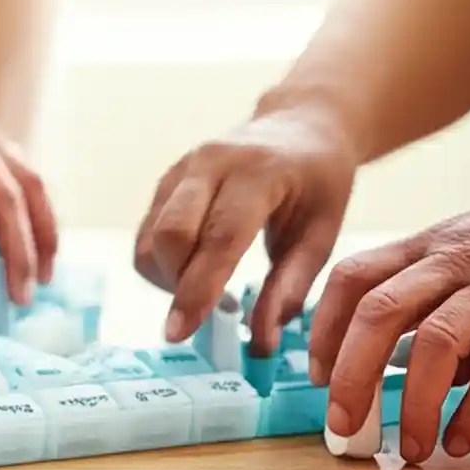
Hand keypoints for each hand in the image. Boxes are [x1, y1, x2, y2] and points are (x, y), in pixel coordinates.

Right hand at [133, 108, 357, 352]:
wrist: (301, 125)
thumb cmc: (318, 183)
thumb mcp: (322, 236)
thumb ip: (289, 290)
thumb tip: (260, 344)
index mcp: (259, 173)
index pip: (218, 238)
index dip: (196, 290)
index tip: (180, 333)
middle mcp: (211, 162)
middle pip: (170, 235)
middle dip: (175, 286)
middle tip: (202, 317)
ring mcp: (182, 168)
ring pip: (150, 237)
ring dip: (166, 278)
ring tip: (203, 291)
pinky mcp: (166, 179)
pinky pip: (147, 232)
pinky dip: (161, 264)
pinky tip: (193, 271)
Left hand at [310, 180, 469, 462]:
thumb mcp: (466, 255)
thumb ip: (426, 303)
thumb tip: (394, 369)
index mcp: (426, 248)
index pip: (352, 278)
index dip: (324, 328)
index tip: (317, 376)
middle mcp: (454, 262)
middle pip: (379, 311)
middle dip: (351, 374)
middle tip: (341, 426)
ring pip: (436, 342)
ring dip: (413, 402)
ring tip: (408, 449)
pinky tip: (460, 442)